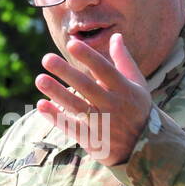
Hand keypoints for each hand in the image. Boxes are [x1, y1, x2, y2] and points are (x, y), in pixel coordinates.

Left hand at [34, 33, 153, 166]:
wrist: (145, 149)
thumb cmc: (138, 110)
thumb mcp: (138, 85)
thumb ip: (124, 61)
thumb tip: (116, 36)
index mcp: (124, 90)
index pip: (104, 70)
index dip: (88, 56)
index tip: (72, 43)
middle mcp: (113, 105)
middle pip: (86, 86)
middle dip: (66, 72)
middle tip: (46, 58)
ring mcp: (101, 124)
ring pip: (76, 106)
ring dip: (57, 93)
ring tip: (39, 79)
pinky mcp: (92, 139)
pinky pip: (71, 127)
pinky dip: (56, 117)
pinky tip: (42, 105)